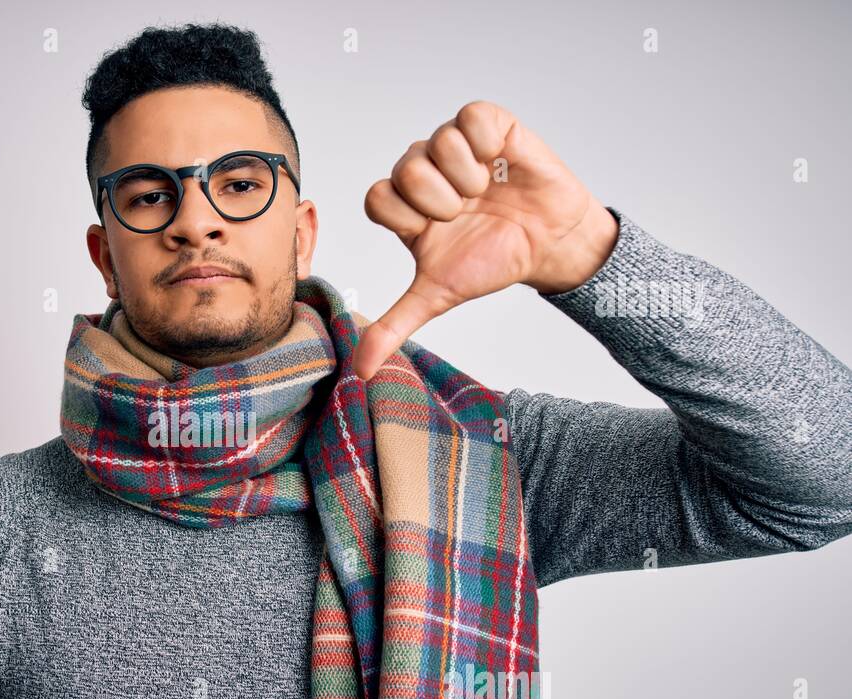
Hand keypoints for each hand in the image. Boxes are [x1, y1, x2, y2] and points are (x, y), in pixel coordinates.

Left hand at [353, 100, 618, 379]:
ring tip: (486, 191)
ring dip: (466, 179)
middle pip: (405, 169)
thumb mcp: (438, 295)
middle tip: (465, 213)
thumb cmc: (492, 261)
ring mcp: (454, 145)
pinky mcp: (488, 123)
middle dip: (440, 202)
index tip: (434, 233)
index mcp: (405, 207)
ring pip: (436, 142)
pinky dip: (486, 145)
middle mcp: (424, 171)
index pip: (376, 197)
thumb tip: (360, 370)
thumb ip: (394, 325)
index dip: (405, 218)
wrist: (550, 245)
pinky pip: (469, 116)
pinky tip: (499, 164)